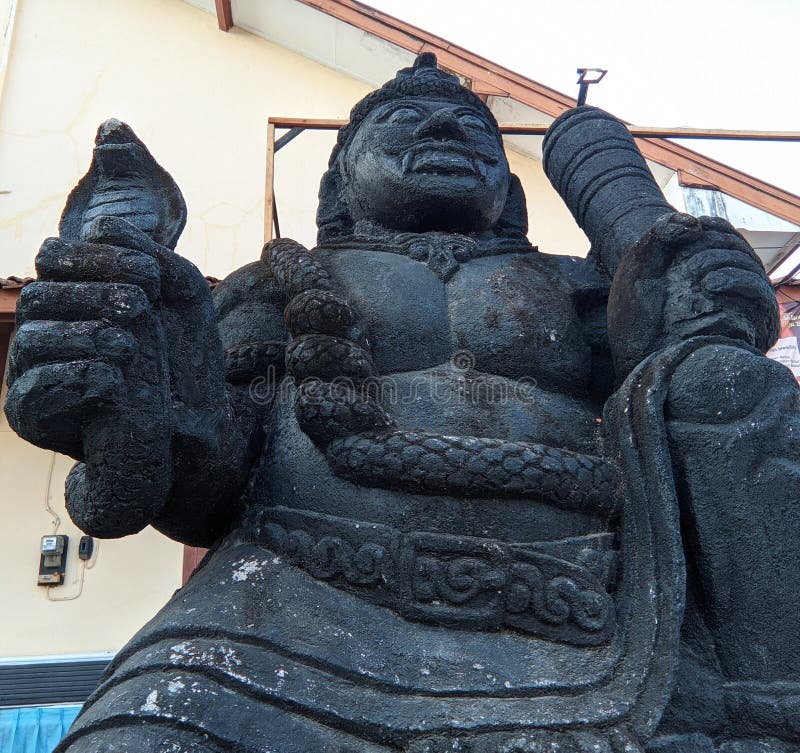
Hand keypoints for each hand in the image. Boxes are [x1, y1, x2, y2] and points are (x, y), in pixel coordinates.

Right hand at [5, 216, 225, 536]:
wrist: (192, 431)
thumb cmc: (185, 360)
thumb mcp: (181, 300)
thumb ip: (151, 257)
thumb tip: (103, 227)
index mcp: (75, 296)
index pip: (56, 257)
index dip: (97, 258)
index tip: (151, 276)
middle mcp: (47, 329)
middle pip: (39, 293)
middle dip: (91, 294)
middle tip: (140, 306)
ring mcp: (34, 372)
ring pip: (32, 337)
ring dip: (84, 334)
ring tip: (129, 345)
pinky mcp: (33, 414)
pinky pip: (34, 388)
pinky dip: (74, 375)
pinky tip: (115, 374)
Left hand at [608, 212, 778, 376]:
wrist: (637, 359)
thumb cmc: (634, 319)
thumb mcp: (639, 269)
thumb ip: (658, 236)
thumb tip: (690, 221)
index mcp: (701, 269)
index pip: (721, 235)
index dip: (712, 226)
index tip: (695, 226)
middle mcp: (723, 284)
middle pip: (736, 246)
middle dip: (713, 243)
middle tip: (688, 253)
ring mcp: (738, 304)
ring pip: (748, 264)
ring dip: (723, 260)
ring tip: (697, 276)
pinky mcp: (749, 324)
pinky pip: (758, 292)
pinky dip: (737, 280)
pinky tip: (710, 284)